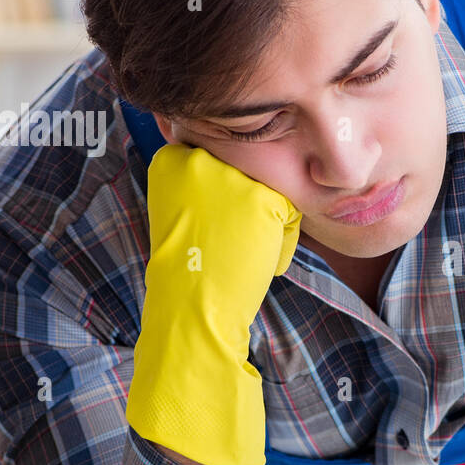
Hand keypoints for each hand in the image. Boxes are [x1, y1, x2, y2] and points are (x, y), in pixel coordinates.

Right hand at [126, 142, 302, 464]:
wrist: (191, 307)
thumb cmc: (190, 268)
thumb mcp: (184, 210)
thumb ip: (206, 183)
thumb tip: (244, 171)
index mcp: (173, 157)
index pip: (223, 164)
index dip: (223, 203)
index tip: (205, 229)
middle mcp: (199, 156)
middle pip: (251, 176)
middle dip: (248, 212)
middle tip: (224, 243)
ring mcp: (233, 175)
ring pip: (273, 193)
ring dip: (267, 227)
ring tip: (237, 252)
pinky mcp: (265, 197)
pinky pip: (292, 214)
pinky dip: (282, 242)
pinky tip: (256, 260)